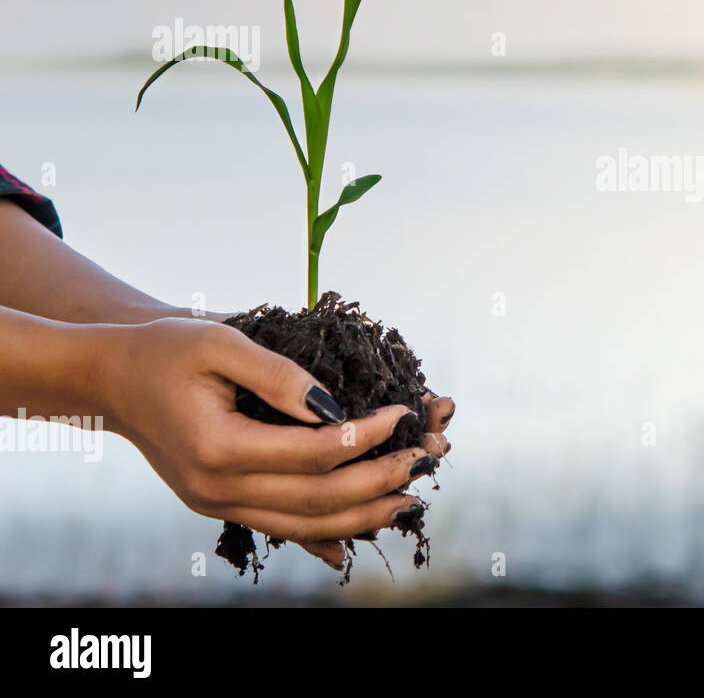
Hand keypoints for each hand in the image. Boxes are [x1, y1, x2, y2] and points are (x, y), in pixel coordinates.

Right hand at [93, 317, 450, 567]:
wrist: (106, 380)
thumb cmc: (164, 349)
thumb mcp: (220, 342)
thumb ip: (279, 375)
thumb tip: (336, 405)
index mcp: (218, 447)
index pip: (315, 452)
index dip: (367, 434)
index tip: (404, 411)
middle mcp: (216, 487)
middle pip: (316, 498)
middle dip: (378, 481)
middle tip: (424, 460)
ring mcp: (216, 503)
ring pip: (302, 526)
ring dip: (361, 515)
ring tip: (408, 498)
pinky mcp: (218, 504)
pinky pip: (279, 528)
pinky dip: (322, 533)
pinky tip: (357, 532)